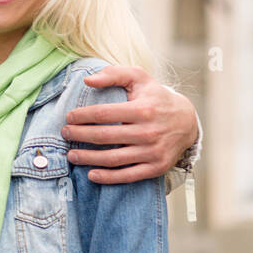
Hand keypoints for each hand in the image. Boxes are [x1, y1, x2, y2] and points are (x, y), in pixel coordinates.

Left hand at [61, 66, 198, 183]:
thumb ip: (114, 75)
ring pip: (113, 158)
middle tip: (65, 134)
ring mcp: (153, 152)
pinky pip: (128, 175)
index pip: (103, 113)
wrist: (187, 121)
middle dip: (79, 136)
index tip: (68, 118)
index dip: (82, 116)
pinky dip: (108, 178)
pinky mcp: (156, 167)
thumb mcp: (140, 78)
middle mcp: (149, 132)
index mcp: (143, 109)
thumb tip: (87, 81)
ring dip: (88, 158)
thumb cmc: (156, 98)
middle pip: (104, 136)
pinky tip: (91, 175)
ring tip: (71, 155)